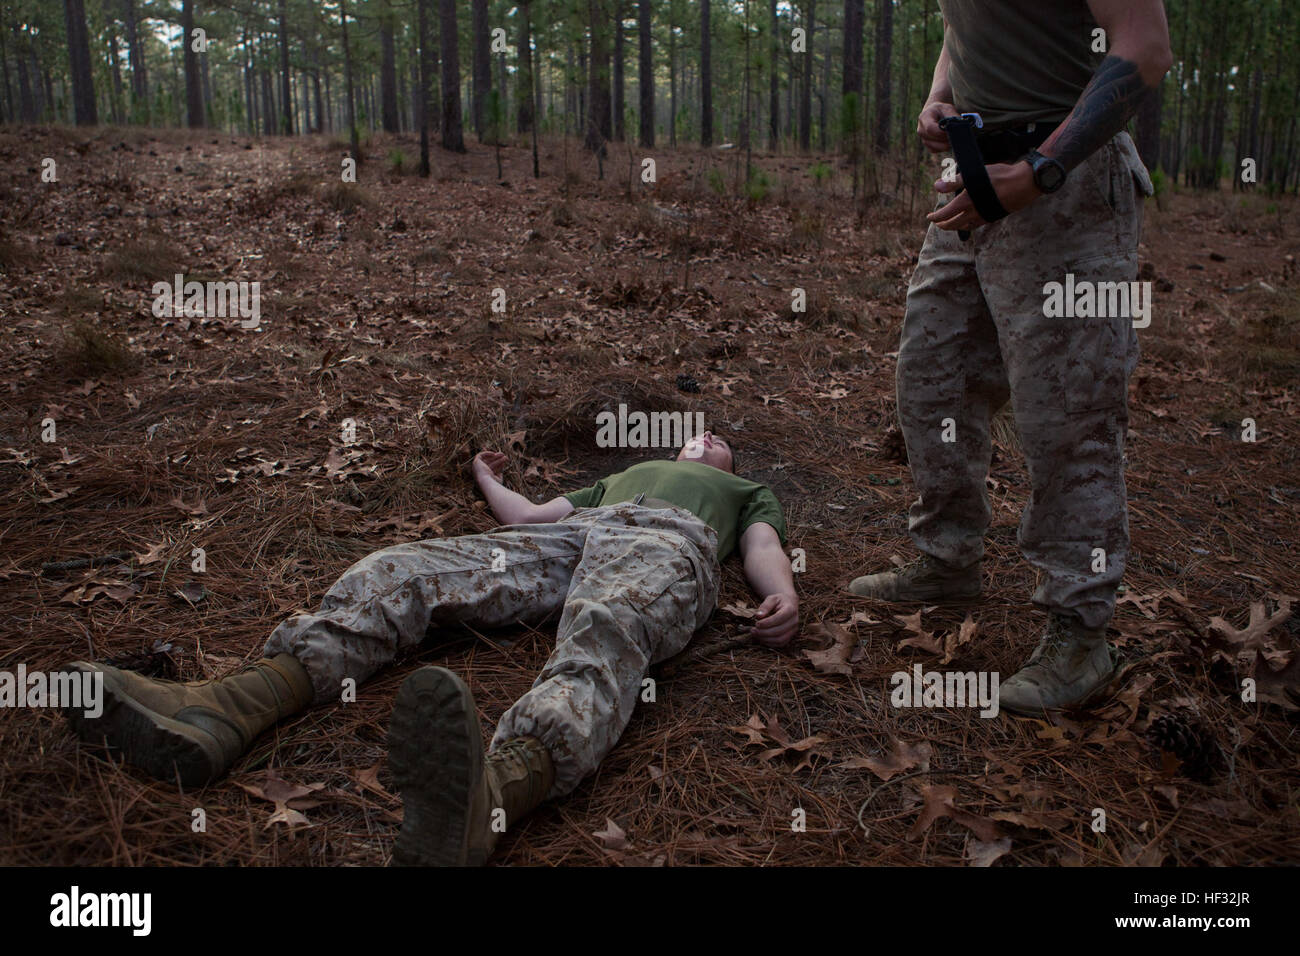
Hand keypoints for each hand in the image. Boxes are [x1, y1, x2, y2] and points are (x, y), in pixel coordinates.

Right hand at [471, 450, 506, 487]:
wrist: (486, 482)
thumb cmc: (493, 483)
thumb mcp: (498, 479)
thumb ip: (499, 473)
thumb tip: (501, 468)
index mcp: (484, 478)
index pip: (492, 470)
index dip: (498, 466)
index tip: (504, 463)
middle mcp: (479, 473)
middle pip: (490, 464)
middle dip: (498, 460)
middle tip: (505, 457)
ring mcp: (477, 468)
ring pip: (487, 460)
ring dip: (495, 456)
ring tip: (503, 454)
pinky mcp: (475, 462)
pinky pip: (480, 455)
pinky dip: (486, 453)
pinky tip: (494, 454)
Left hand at [748, 592, 798, 648]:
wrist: (788, 604)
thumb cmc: (778, 601)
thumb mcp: (771, 599)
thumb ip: (765, 606)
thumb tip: (758, 616)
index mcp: (790, 609)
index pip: (779, 618)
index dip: (767, 623)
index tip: (756, 623)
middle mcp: (794, 621)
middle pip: (779, 631)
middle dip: (764, 632)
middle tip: (752, 630)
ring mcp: (793, 630)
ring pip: (780, 640)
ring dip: (765, 639)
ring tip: (755, 634)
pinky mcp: (790, 636)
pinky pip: (780, 643)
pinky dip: (769, 643)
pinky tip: (761, 638)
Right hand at [917, 101, 958, 152]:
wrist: (934, 113)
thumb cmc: (941, 110)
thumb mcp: (947, 108)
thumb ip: (953, 117)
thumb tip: (961, 125)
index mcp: (924, 118)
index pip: (930, 129)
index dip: (942, 132)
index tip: (952, 131)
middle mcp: (921, 130)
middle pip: (934, 140)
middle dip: (947, 139)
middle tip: (957, 135)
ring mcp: (924, 140)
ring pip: (936, 147)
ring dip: (947, 144)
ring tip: (953, 136)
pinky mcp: (928, 146)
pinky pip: (937, 150)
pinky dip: (944, 147)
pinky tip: (948, 140)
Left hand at [927, 160, 1041, 231]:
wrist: (1024, 183)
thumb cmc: (1000, 176)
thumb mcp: (975, 174)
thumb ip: (954, 181)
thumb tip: (936, 187)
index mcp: (967, 202)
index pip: (945, 214)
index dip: (935, 217)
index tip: (929, 217)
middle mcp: (974, 213)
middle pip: (953, 224)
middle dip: (943, 225)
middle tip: (937, 223)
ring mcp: (985, 216)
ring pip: (965, 226)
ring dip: (955, 227)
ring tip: (951, 224)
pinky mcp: (994, 216)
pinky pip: (977, 225)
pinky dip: (969, 225)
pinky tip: (970, 221)